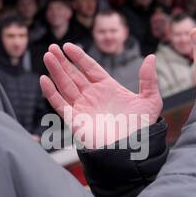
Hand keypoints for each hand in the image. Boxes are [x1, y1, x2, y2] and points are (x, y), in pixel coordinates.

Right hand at [40, 43, 161, 147]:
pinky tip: (44, 79)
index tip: (68, 46)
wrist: (132, 150)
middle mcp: (93, 97)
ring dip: (55, 71)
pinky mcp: (75, 120)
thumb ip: (149, 79)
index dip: (79, 57)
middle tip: (52, 47)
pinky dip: (51, 92)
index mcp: (108, 88)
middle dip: (62, 61)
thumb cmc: (142, 128)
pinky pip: (59, 104)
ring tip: (47, 56)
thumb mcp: (150, 100)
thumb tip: (151, 57)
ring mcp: (82, 108)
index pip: (90, 68)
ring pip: (65, 86)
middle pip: (74, 75)